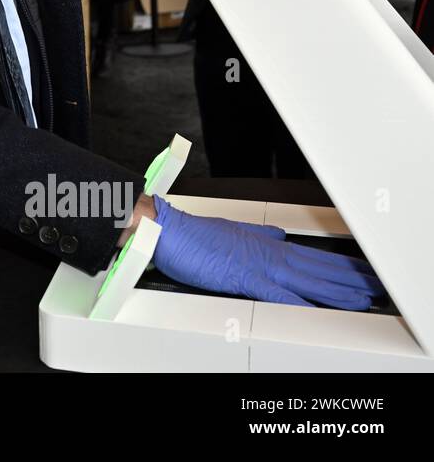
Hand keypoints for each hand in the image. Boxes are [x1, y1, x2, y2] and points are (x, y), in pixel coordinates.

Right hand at [151, 196, 382, 308]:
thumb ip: (256, 234)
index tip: (356, 268)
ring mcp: (259, 265)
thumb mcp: (229, 229)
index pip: (309, 255)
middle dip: (348, 277)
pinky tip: (320, 311)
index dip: (335, 263)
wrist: (165, 230)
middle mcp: (267, 252)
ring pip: (308, 279)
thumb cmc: (189, 234)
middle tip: (374, 284)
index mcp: (263, 242)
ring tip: (362, 297)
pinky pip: (280, 295)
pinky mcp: (244, 278)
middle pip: (317, 267)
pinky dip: (302, 303)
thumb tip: (276, 235)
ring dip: (337, 289)